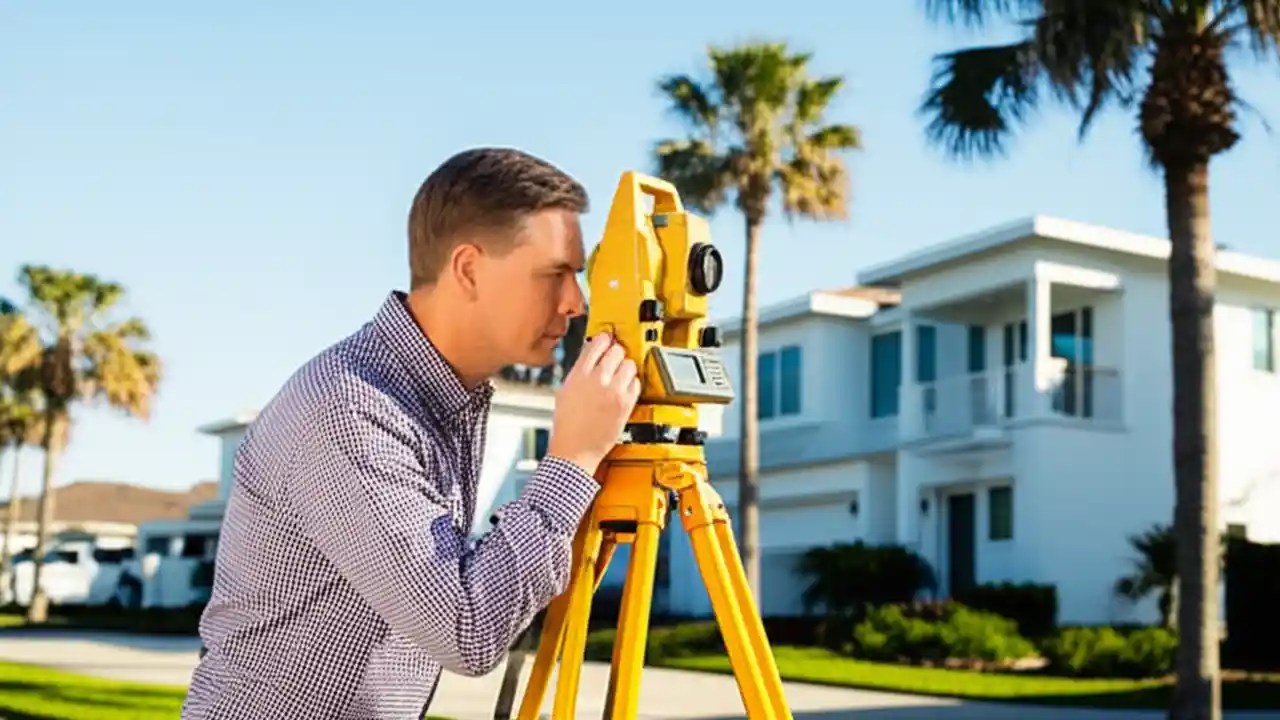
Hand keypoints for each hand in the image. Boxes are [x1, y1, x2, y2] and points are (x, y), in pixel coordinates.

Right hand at [547, 332, 639, 473]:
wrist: (575, 451)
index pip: (597, 343)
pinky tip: (624, 390)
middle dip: (616, 353)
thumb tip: (591, 356)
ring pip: (629, 364)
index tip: (607, 340)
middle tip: (615, 360)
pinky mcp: (626, 404)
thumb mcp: (565, 391)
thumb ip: (579, 371)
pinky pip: (637, 383)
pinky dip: (632, 384)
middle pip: (616, 350)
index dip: (604, 339)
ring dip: (626, 368)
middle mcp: (597, 380)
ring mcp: (614, 392)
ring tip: (619, 377)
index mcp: (578, 375)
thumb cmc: (568, 426)